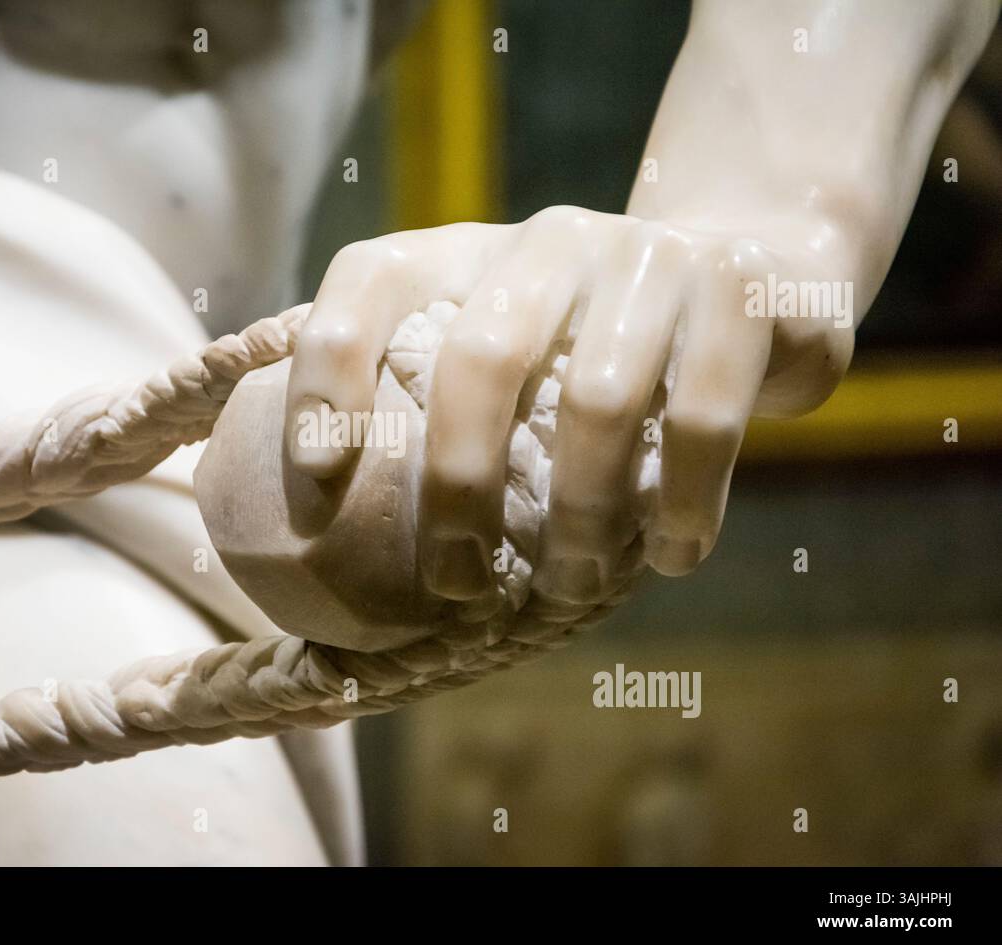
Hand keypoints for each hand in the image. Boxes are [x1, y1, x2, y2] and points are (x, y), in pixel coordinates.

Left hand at [283, 206, 854, 603]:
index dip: (327, 373)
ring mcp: (650, 254)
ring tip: (572, 585)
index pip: (370, 280)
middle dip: (459, 486)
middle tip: (458, 584)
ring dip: (581, 517)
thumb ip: (419, 396)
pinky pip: (703, 418)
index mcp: (468, 252)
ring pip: (597, 399)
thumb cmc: (592, 346)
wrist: (755, 276)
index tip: (317, 481)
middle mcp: (549, 238)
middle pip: (481, 356)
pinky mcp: (742, 286)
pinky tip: (670, 558)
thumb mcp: (502, 349)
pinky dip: (684, 506)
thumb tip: (310, 506)